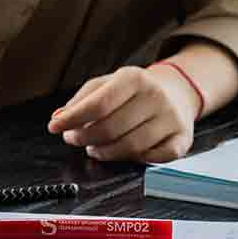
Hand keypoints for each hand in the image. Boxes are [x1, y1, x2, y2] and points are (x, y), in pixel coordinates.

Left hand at [47, 65, 201, 162]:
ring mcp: (172, 118)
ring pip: (131, 148)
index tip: (54, 127)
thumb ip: (80, 101)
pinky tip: (123, 153)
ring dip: (105, 153)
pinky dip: (134, 160)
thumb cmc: (132, 92)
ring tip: (93, 148)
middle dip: (84, 138)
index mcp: (134, 78)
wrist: (176, 92)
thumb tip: (58, 118)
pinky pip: (155, 158)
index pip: (98, 104)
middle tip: (73, 139)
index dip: (72, 119)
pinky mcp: (183, 138)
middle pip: (111, 129)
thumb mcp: (105, 85)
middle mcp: (156, 96)